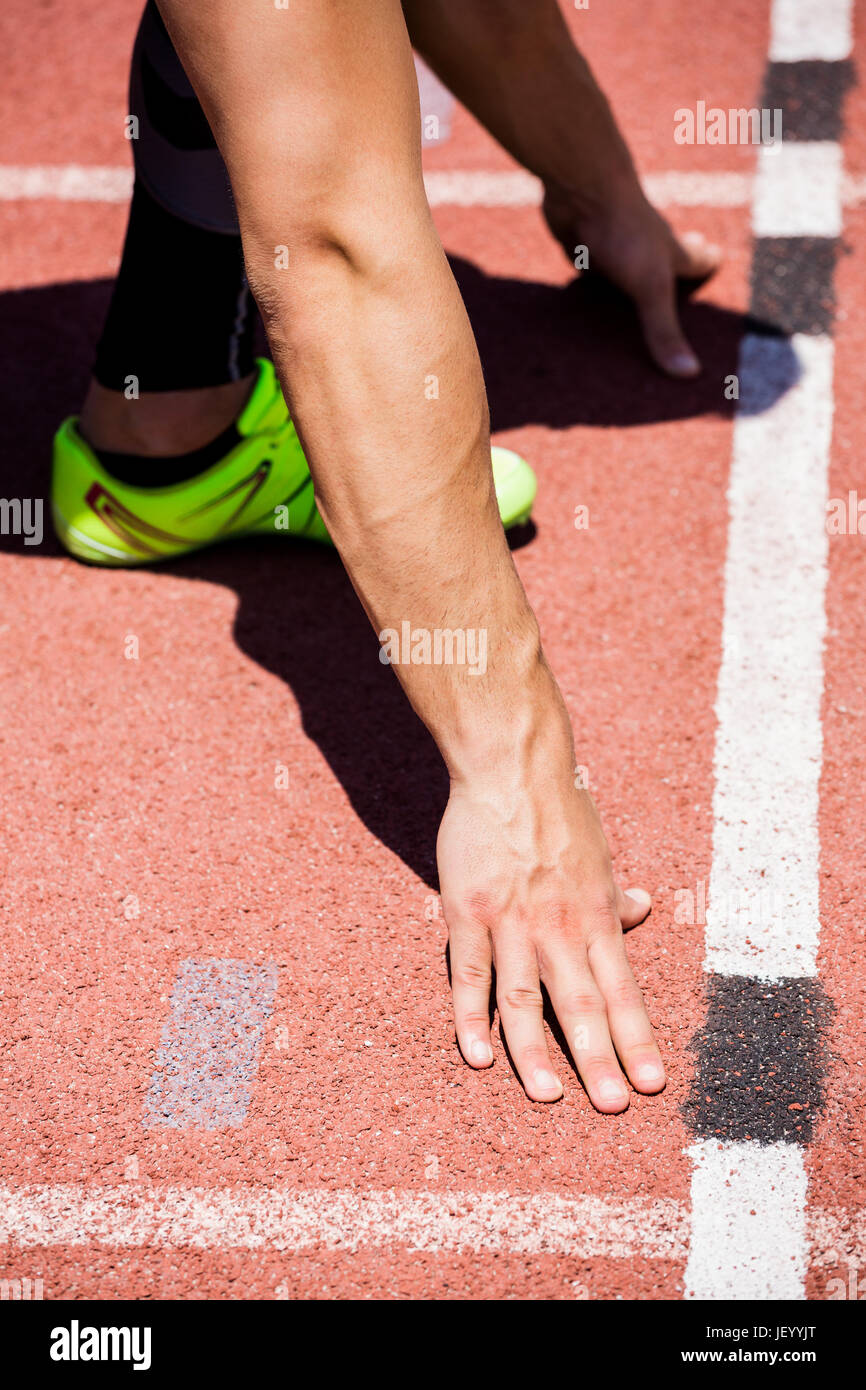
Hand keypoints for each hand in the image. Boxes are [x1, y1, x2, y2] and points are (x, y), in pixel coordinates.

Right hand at [438, 697, 664, 1110]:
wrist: (511, 769)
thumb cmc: (558, 812)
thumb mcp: (599, 855)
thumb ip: (614, 894)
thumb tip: (644, 910)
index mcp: (596, 915)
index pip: (621, 989)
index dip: (637, 1038)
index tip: (653, 1085)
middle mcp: (558, 925)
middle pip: (580, 1003)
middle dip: (598, 1059)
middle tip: (613, 1106)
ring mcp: (510, 921)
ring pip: (524, 998)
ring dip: (535, 1051)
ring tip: (548, 1097)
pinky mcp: (467, 913)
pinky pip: (469, 975)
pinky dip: (471, 1017)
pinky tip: (478, 1056)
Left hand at [543, 180, 721, 378]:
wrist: (581, 185)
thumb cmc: (624, 231)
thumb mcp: (650, 287)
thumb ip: (663, 331)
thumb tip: (689, 375)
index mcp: (671, 253)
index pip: (698, 261)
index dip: (707, 264)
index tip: (718, 262)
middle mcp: (646, 246)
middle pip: (664, 261)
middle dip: (673, 272)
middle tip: (683, 278)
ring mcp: (615, 242)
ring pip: (626, 265)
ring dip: (630, 278)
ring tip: (633, 295)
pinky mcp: (584, 242)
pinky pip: (591, 265)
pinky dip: (592, 276)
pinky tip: (583, 285)